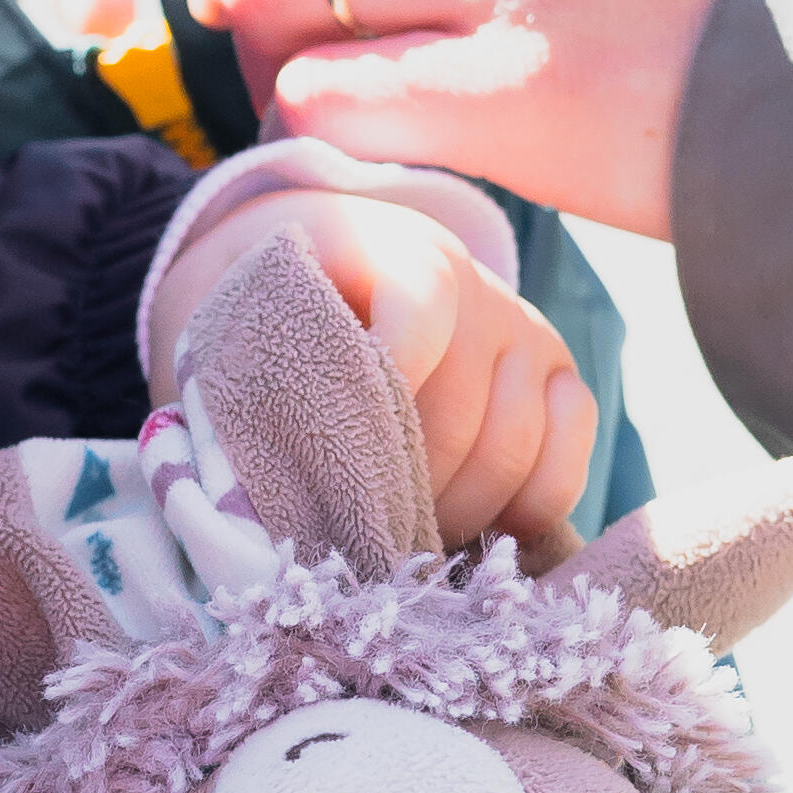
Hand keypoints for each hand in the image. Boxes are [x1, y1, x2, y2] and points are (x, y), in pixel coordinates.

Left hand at [181, 192, 596, 550]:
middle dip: (405, 489)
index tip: (335, 464)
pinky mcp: (559, 380)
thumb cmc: (269, 311)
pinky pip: (569, 456)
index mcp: (398, 250)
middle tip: (351, 536)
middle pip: (466, 410)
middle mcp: (481, 285)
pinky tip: (476, 535)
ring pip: (518, 446)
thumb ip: (237, 371)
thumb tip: (223, 473)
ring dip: (459, 512)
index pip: (422, 317)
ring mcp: (527, 332)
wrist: (328, 268)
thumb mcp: (235, 319)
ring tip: (396, 541)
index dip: (388, 396)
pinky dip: (529, 508)